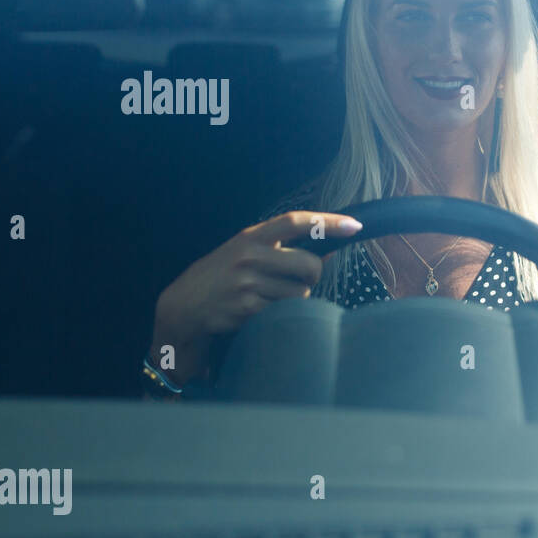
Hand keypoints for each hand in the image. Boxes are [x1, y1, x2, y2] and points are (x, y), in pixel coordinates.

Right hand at [149, 211, 361, 384]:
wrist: (183, 306)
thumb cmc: (220, 277)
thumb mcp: (245, 253)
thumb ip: (280, 250)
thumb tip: (327, 252)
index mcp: (250, 237)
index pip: (295, 222)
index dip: (328, 222)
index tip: (354, 225)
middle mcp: (249, 255)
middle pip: (309, 264)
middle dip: (313, 276)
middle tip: (300, 280)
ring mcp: (247, 282)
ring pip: (301, 293)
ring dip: (295, 300)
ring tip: (270, 298)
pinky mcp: (246, 308)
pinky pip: (284, 313)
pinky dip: (280, 316)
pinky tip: (259, 312)